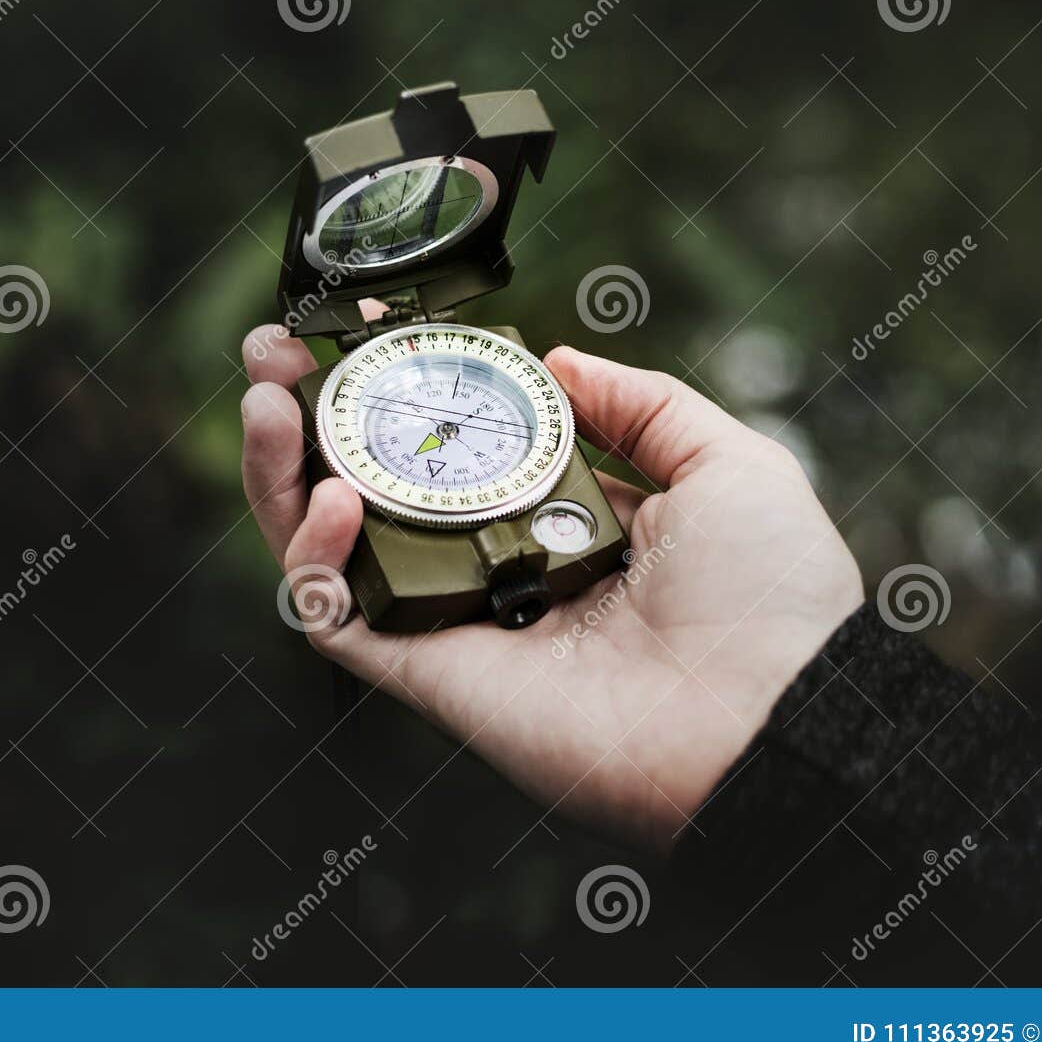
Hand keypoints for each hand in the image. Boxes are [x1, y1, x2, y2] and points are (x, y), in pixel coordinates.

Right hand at [241, 326, 863, 853]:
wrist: (773, 716)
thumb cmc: (771, 596)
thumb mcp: (725, 463)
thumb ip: (642, 404)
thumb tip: (558, 358)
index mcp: (561, 519)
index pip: (453, 444)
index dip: (401, 385)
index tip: (363, 325)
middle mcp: (498, 567)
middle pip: (375, 488)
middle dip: (315, 417)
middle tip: (275, 356)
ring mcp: (459, 622)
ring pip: (334, 551)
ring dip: (280, 475)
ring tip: (268, 403)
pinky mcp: (432, 675)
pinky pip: (339, 620)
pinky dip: (311, 560)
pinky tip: (332, 496)